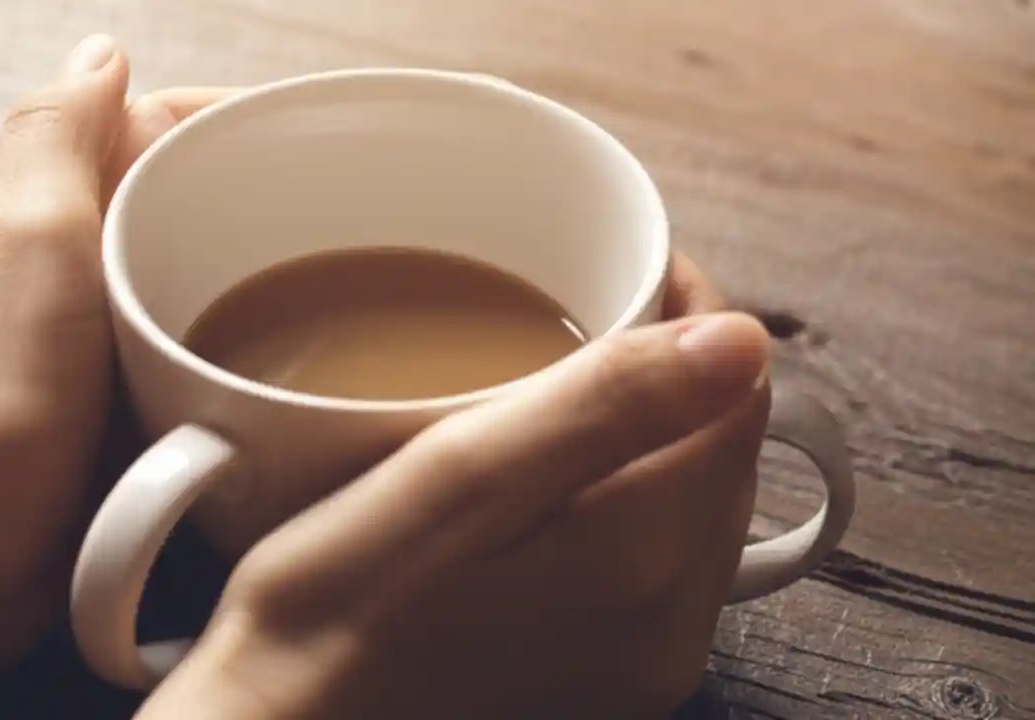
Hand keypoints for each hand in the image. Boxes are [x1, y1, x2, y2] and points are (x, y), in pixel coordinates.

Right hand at [142, 256, 770, 718]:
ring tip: (565, 385)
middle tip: (585, 316)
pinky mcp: (607, 677)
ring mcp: (643, 660)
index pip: (736, 391)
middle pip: (724, 445)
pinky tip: (555, 476)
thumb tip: (745, 339)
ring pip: (696, 497)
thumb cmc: (334, 604)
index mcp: (647, 558)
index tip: (628, 267)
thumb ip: (604, 409)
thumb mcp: (457, 479)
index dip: (691, 310)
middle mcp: (672, 624)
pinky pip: (658, 557)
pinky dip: (629, 493)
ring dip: (654, 427)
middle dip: (674, 367)